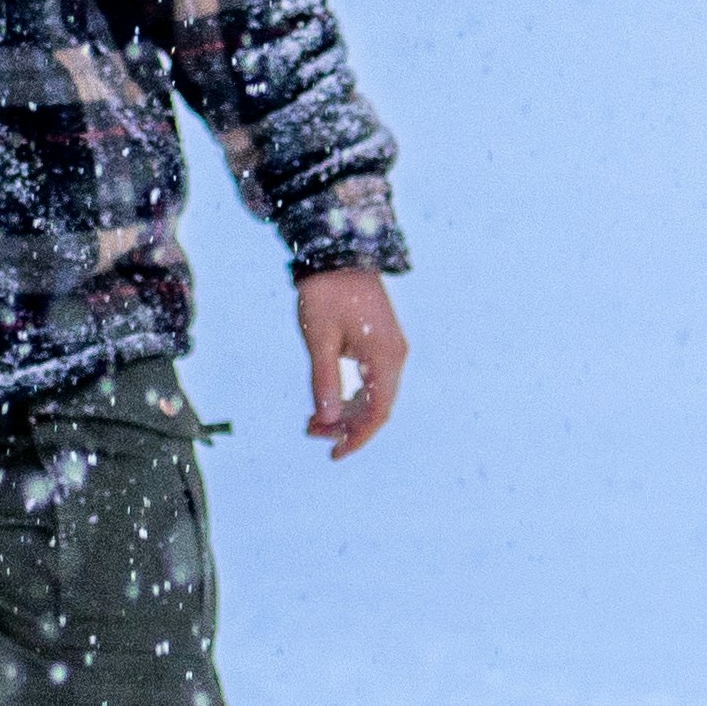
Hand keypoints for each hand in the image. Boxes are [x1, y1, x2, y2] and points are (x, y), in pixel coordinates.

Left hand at [295, 268, 408, 458]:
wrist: (337, 252)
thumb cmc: (326, 294)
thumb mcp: (319, 339)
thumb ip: (324, 380)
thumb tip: (326, 420)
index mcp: (384, 357)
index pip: (377, 412)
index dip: (357, 437)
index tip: (334, 453)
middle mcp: (395, 356)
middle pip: (377, 407)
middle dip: (346, 426)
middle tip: (311, 432)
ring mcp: (390, 349)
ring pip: (375, 395)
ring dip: (348, 411)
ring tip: (314, 420)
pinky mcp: (381, 343)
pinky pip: (372, 380)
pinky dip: (352, 395)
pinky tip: (328, 401)